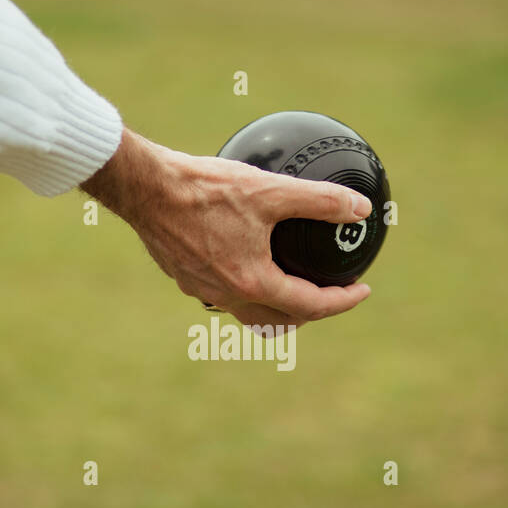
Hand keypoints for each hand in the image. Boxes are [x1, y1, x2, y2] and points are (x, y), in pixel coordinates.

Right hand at [81, 128, 373, 327]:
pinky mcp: (183, 275)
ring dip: (275, 306)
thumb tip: (359, 208)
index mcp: (252, 282)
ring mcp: (201, 289)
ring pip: (248, 312)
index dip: (342, 301)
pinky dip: (245, 286)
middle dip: (310, 313)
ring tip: (290, 286)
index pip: (310, 306)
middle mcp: (227, 295)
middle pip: (279, 321)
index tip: (361, 289)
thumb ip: (319, 201)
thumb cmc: (204, 189)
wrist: (145, 187)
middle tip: (329, 292)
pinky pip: (222, 293)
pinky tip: (245, 257)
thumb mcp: (270, 190)